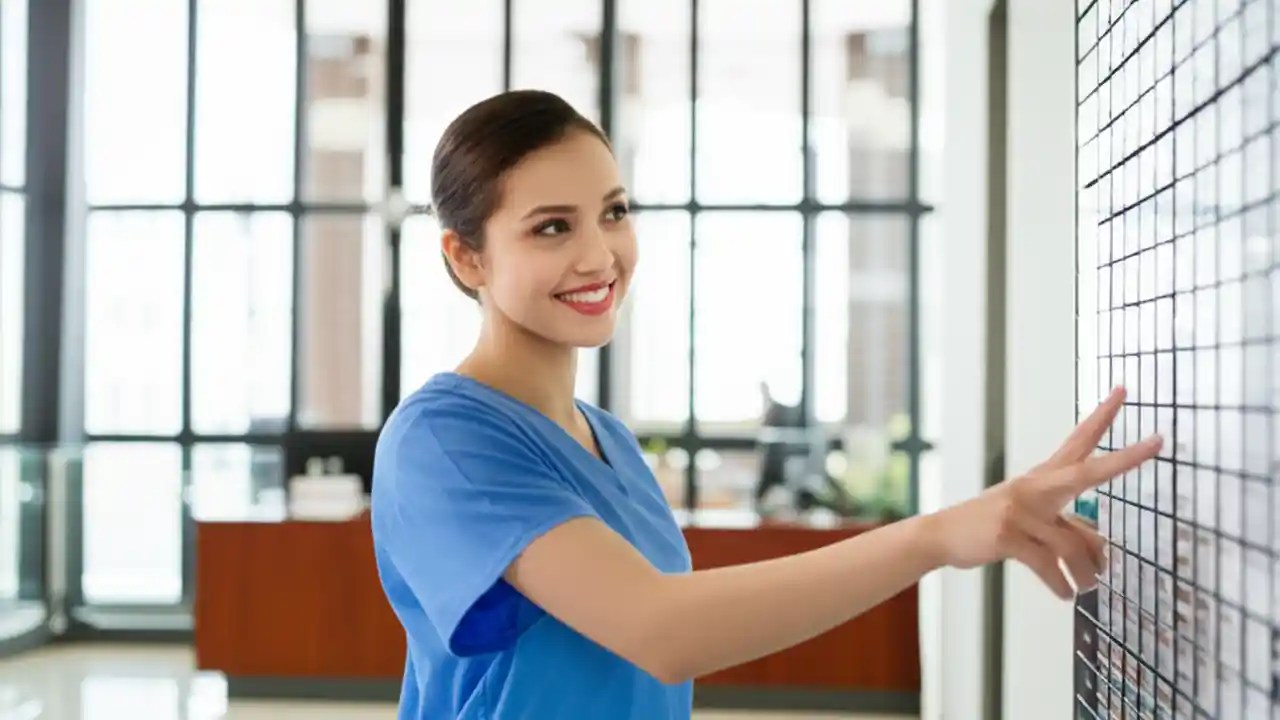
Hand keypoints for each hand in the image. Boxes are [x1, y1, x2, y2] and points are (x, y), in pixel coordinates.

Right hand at [924, 387, 1161, 598]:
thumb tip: (1105, 558)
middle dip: (1123, 459)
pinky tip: (1065, 593)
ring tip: (1087, 588)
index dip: (1102, 417)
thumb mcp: (1035, 522)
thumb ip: (1071, 532)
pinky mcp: (1008, 535)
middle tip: (1159, 442)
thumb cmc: (994, 525)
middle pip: (1087, 471)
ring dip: (1085, 573)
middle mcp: (1035, 487)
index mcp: (1043, 477)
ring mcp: (1020, 510)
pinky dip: (1061, 584)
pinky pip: (1048, 565)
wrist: (943, 534)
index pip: (1078, 441)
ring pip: (1073, 544)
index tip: (1123, 392)